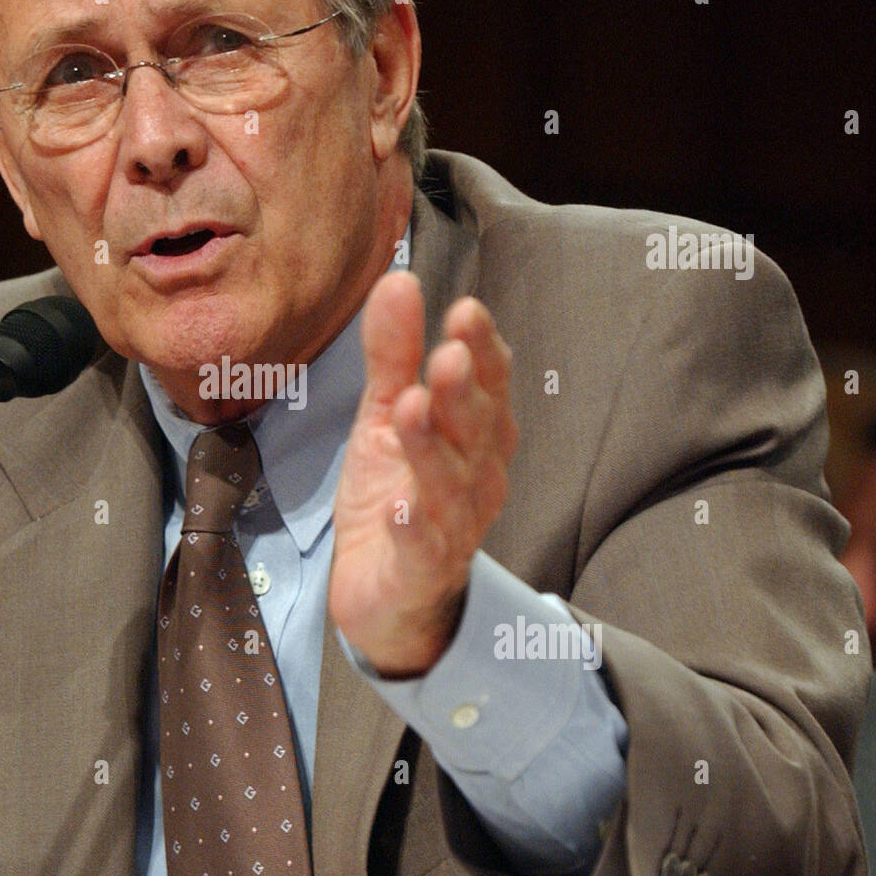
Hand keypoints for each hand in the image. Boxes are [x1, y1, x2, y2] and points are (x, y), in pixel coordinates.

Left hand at [329, 271, 517, 676]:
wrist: (387, 595)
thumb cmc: (396, 495)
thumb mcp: (386, 416)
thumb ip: (394, 354)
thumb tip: (397, 279)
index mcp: (474, 434)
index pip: (488, 385)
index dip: (481, 351)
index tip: (465, 310)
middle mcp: (476, 477)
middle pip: (476, 431)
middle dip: (463, 393)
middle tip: (446, 355)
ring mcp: (452, 526)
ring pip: (450, 484)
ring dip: (432, 447)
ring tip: (410, 409)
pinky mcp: (419, 569)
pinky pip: (420, 547)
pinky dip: (411, 527)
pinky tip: (397, 507)